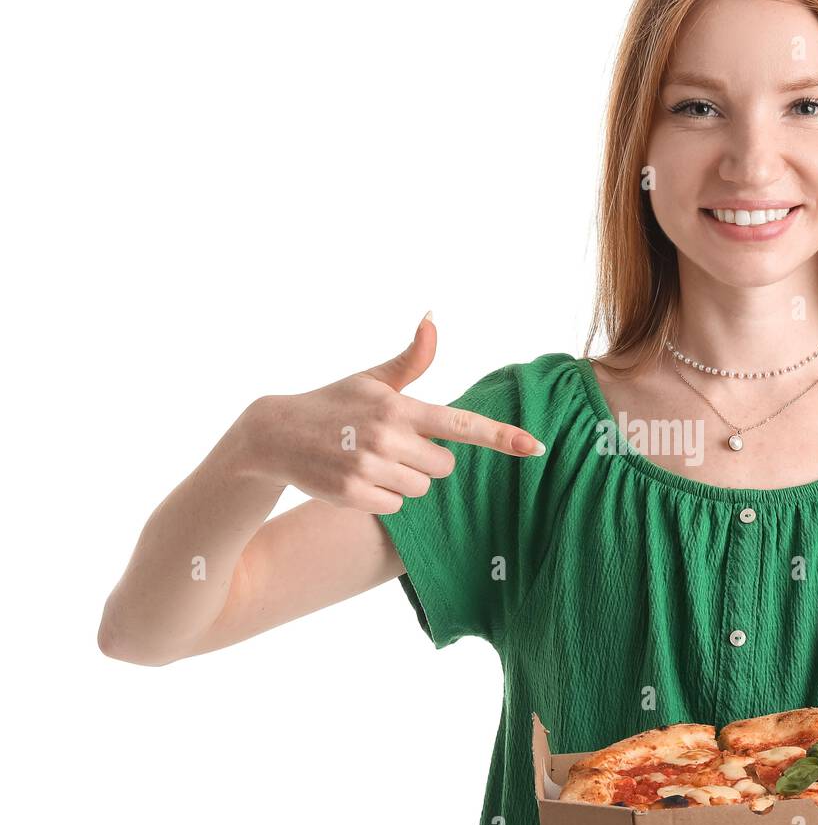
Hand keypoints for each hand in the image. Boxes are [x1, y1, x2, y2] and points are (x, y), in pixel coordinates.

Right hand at [239, 314, 544, 512]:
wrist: (274, 435)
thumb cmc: (333, 403)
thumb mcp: (372, 379)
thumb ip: (411, 359)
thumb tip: (432, 318)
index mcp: (400, 407)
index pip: (462, 425)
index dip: (502, 437)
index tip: (536, 447)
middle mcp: (388, 437)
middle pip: (445, 466)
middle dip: (426, 459)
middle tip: (393, 445)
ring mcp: (369, 467)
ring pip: (422, 488)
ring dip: (405, 479)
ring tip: (371, 459)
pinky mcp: (353, 494)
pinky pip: (396, 505)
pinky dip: (382, 496)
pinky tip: (357, 477)